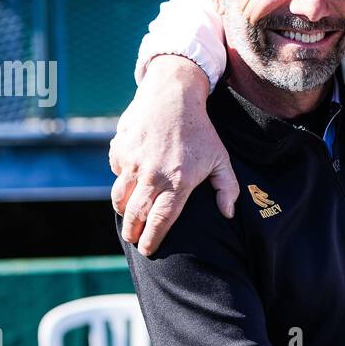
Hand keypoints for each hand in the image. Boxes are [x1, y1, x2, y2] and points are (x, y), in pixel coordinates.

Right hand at [110, 55, 239, 255]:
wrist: (173, 95)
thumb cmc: (200, 130)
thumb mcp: (220, 158)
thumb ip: (227, 188)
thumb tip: (228, 214)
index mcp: (178, 182)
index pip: (161, 220)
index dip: (153, 238)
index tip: (149, 250)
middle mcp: (153, 175)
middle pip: (136, 214)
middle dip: (132, 231)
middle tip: (133, 239)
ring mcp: (133, 162)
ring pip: (120, 197)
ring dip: (123, 211)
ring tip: (127, 217)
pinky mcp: (119, 149)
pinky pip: (116, 172)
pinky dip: (121, 180)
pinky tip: (129, 182)